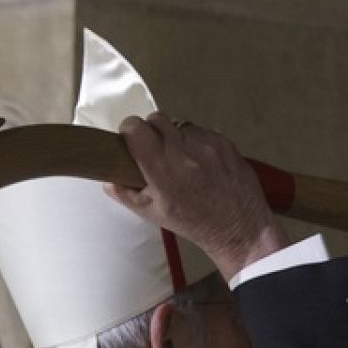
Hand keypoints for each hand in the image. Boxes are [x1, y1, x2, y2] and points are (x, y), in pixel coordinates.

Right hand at [104, 113, 285, 282]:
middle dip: (152, 131)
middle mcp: (184, 153)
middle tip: (156, 149)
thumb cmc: (195, 223)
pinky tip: (201, 162)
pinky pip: (201, 131)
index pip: (135, 128)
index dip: (130, 130)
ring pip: (179, 124)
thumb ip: (126, 194)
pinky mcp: (224, 142)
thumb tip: (108, 179)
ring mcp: (207, 145)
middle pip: (156, 119)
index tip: (132, 140)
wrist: (240, 228)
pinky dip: (197, 142)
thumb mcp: (153, 214)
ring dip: (176, 137)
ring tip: (182, 159)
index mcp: (162, 170)